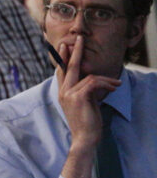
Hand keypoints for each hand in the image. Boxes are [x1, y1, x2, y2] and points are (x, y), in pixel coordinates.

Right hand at [55, 35, 119, 177]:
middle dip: (75, 51)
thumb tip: (93, 81)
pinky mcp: (78, 97)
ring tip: (116, 83)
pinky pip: (94, 82)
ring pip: (89, 76)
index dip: (62, 58)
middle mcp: (63, 91)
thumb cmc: (87, 122)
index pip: (61, 71)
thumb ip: (84, 91)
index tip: (64, 47)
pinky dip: (106, 84)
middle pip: (68, 66)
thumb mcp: (85, 103)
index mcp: (63, 92)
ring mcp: (69, 94)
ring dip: (106, 79)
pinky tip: (114, 87)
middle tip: (79, 39)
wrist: (84, 138)